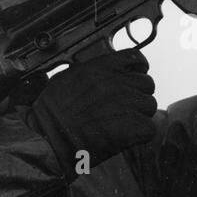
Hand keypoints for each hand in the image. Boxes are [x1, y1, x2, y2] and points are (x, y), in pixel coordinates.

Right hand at [30, 49, 157, 175]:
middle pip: (146, 83)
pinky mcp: (132, 126)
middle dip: (138, 96)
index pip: (135, 58)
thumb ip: (89, 72)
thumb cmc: (50, 114)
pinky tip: (126, 137)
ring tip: (121, 125)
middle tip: (124, 109)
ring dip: (140, 116)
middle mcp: (116, 82)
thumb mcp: (65, 79)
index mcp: (100, 68)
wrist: (47, 138)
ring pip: (149, 105)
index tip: (136, 76)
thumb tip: (100, 73)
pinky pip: (149, 128)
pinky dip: (141, 135)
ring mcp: (126, 103)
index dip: (139, 69)